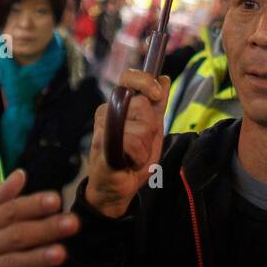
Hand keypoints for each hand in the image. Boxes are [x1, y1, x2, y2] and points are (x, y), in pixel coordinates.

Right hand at [84, 69, 169, 218]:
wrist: (116, 189)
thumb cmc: (131, 160)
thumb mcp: (152, 131)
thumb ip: (158, 106)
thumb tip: (165, 79)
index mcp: (121, 106)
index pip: (129, 77)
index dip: (145, 80)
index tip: (156, 93)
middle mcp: (108, 110)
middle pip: (143, 105)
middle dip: (150, 129)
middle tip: (140, 145)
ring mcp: (102, 125)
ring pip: (141, 126)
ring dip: (144, 147)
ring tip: (133, 156)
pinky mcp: (100, 141)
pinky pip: (132, 142)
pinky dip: (138, 156)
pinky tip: (128, 162)